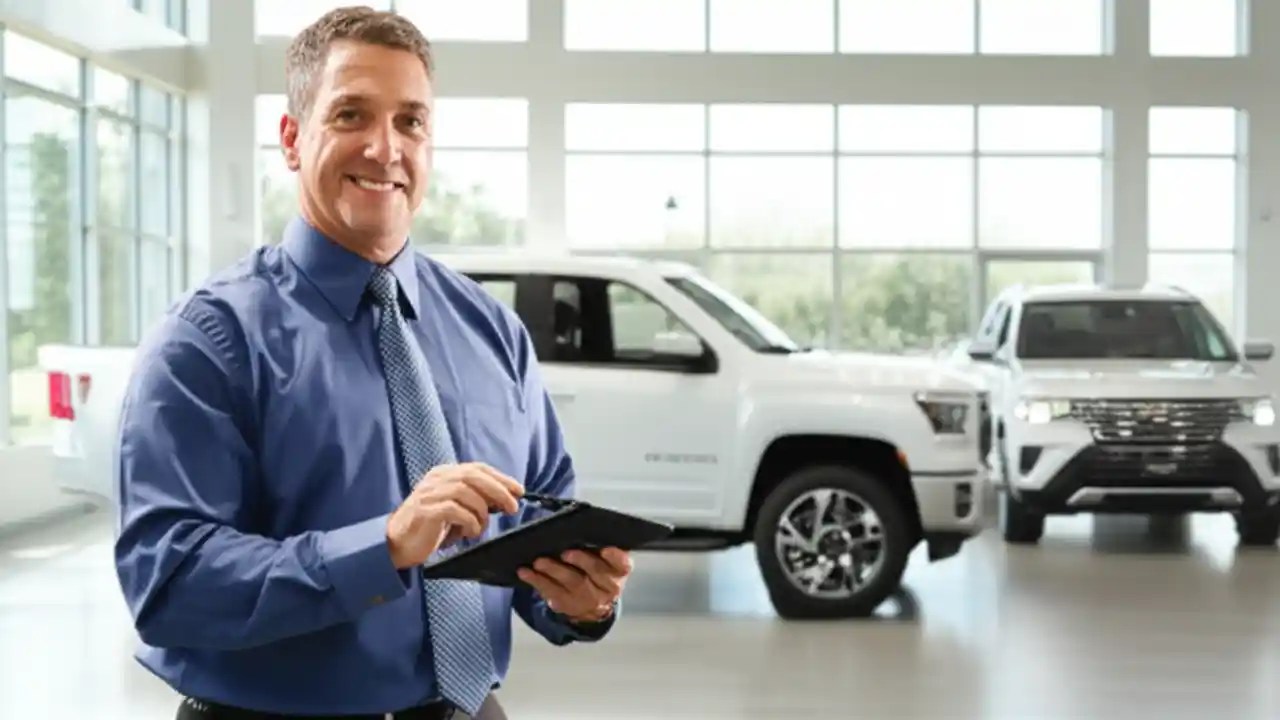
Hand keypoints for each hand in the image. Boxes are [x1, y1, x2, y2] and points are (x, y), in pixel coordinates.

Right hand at [386, 462, 523, 569]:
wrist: (397, 545)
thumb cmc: (429, 528)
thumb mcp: (455, 510)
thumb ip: (474, 501)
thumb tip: (503, 500)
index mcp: (444, 474)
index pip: (478, 468)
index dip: (501, 478)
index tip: (519, 490)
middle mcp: (436, 479)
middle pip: (474, 475)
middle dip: (498, 490)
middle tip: (512, 507)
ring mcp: (429, 493)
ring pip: (467, 492)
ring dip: (481, 512)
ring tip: (480, 528)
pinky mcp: (425, 510)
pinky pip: (455, 510)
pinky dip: (469, 522)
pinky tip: (468, 533)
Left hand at [517, 547, 631, 622]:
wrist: (593, 601)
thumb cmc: (597, 568)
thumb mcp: (605, 557)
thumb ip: (597, 542)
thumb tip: (575, 519)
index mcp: (619, 570)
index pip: (622, 563)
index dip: (615, 557)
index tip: (604, 549)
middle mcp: (607, 587)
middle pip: (595, 573)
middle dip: (581, 561)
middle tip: (565, 552)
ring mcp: (588, 599)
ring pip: (572, 584)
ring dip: (554, 571)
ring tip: (539, 561)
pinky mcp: (568, 605)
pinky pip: (552, 593)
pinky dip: (537, 581)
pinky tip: (525, 572)